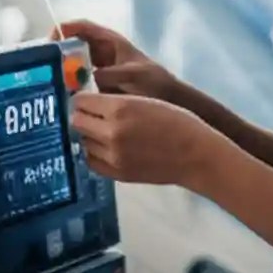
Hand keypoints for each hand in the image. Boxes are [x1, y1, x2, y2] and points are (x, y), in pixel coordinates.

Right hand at [52, 20, 181, 102]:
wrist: (170, 101)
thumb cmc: (156, 82)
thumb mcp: (134, 75)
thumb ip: (110, 75)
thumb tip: (84, 79)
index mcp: (109, 41)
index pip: (79, 27)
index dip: (62, 30)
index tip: (49, 42)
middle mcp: (99, 53)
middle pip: (69, 47)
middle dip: (54, 55)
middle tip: (40, 69)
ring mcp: (97, 70)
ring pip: (70, 67)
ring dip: (59, 75)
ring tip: (45, 86)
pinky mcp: (96, 88)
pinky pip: (77, 85)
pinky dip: (68, 90)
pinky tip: (59, 101)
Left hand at [70, 92, 229, 190]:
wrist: (195, 154)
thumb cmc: (177, 121)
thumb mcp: (146, 100)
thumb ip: (116, 102)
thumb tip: (89, 103)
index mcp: (119, 108)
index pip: (80, 101)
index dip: (83, 99)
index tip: (89, 100)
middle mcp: (111, 132)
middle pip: (77, 121)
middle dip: (83, 116)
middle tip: (95, 115)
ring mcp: (112, 156)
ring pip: (83, 141)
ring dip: (90, 135)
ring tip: (106, 132)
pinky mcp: (117, 173)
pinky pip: (91, 160)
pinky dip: (96, 153)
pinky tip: (108, 148)